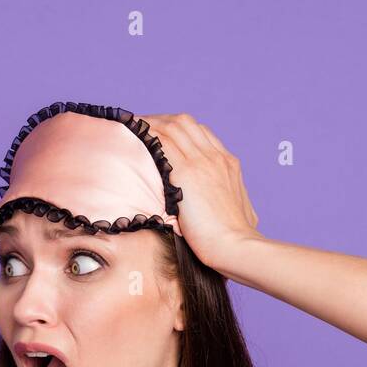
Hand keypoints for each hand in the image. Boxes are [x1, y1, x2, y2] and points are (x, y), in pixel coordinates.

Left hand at [139, 112, 259, 269]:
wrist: (236, 246)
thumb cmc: (234, 241)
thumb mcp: (237, 214)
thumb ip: (222, 204)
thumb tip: (212, 213)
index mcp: (228, 164)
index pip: (200, 133)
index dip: (176, 129)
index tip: (158, 134)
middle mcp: (216, 157)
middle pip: (184, 123)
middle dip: (159, 121)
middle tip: (137, 126)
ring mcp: (203, 162)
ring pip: (172, 127)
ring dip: (148, 124)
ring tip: (129, 127)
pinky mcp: (188, 173)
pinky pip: (163, 142)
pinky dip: (147, 136)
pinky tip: (131, 137)